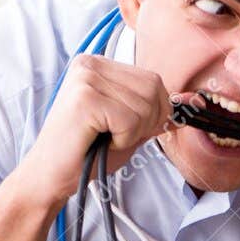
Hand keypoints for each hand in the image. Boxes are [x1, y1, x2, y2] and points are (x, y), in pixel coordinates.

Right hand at [13, 54, 172, 212]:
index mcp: (99, 64)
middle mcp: (90, 64)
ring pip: (144, 106)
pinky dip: (123, 139)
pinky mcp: (85, 99)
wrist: (51, 176)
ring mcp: (86, 79)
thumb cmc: (86, 152)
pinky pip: (130, 120)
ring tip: (105, 137)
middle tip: (118, 136)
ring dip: (132, 133)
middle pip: (154, 89)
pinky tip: (100, 140)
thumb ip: (153, 112)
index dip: (156, 111)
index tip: (134, 129)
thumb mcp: (127, 126)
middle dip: (147, 122)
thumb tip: (188, 104)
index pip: (153, 79)